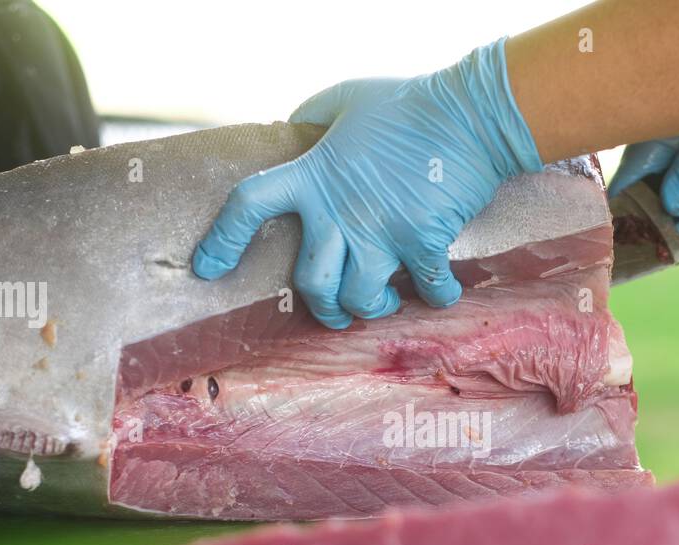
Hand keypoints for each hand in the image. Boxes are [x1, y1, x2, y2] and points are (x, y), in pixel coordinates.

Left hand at [192, 39, 541, 328]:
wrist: (470, 114)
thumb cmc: (409, 104)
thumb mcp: (348, 98)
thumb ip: (316, 114)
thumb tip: (295, 126)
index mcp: (314, 177)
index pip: (250, 204)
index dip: (224, 240)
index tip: (209, 268)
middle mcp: (340, 212)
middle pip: (312, 282)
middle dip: (323, 308)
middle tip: (337, 311)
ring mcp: (381, 231)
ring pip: (359, 298)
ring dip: (370, 308)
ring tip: (382, 303)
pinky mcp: (422, 242)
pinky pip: (426, 290)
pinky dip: (437, 296)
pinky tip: (443, 292)